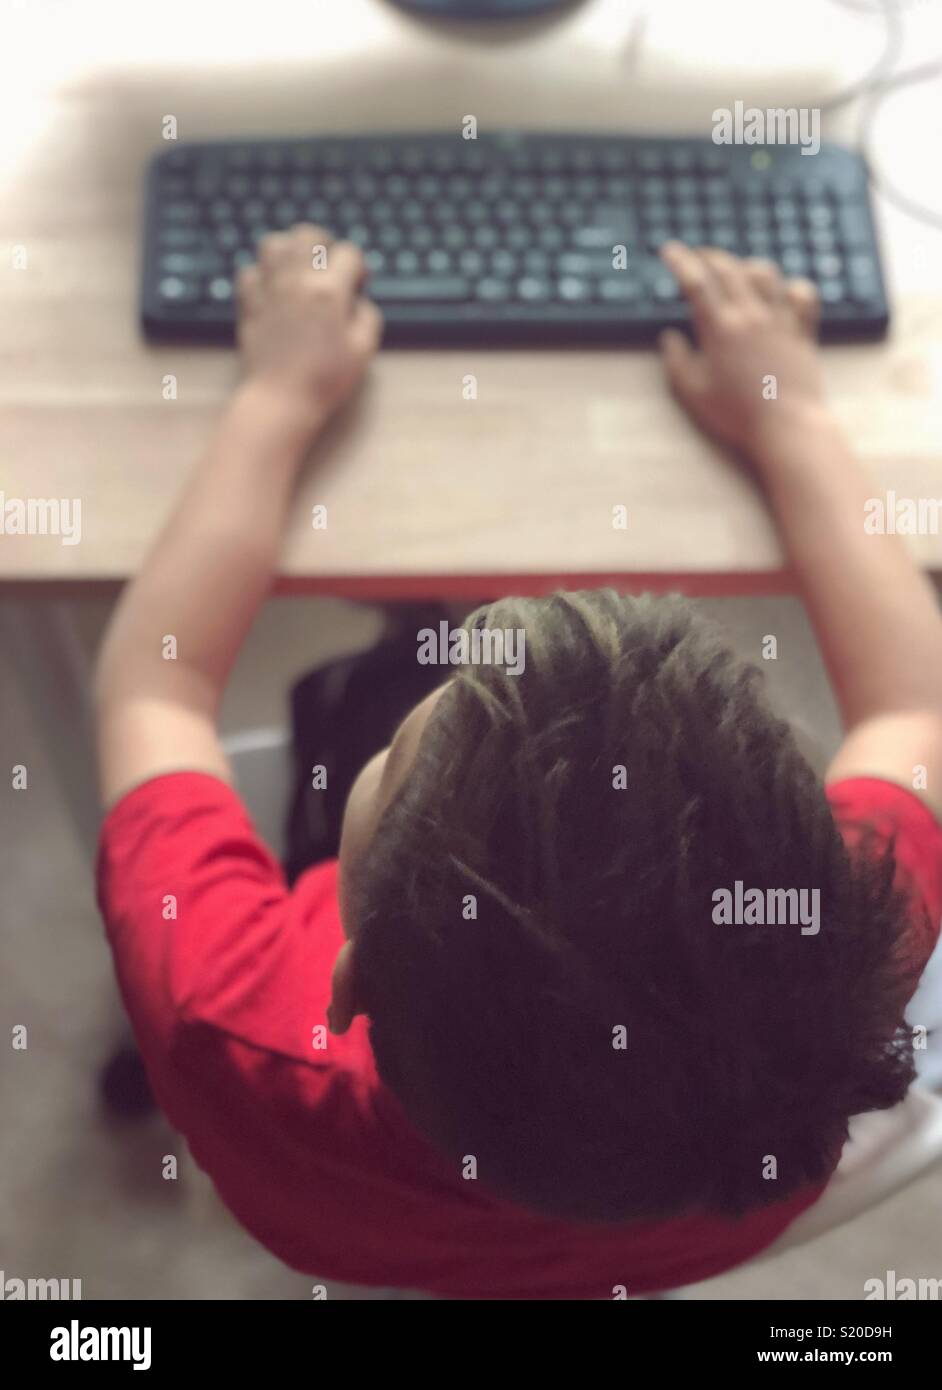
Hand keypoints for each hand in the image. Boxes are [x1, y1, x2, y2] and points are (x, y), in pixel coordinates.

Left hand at [236, 224, 382, 429]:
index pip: (349, 253)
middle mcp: (297, 281)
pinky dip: (262, 275)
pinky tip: (274, 290)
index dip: (358, 267)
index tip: (358, 284)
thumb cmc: (326, 379)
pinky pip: (250, 271)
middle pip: (309, 235)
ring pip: (274, 243)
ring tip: (299, 269)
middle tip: (329, 266)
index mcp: (329, 291)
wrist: (281, 399)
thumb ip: (367, 316)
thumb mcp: (363, 350)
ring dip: (290, 250)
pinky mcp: (249, 303)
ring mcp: (269, 289)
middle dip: (324, 244)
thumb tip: (357, 298)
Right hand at [657, 243, 825, 456]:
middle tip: (697, 255)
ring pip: (765, 273)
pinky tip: (782, 292)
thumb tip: (670, 337)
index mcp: (720, 328)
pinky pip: (802, 294)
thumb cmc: (736, 415)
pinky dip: (791, 286)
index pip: (696, 282)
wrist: (786, 426)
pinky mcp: (802, 331)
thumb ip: (676, 360)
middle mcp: (751, 315)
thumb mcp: (693, 392)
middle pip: (729, 269)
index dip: (680, 261)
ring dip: (746, 265)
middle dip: (708, 255)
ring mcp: (780, 320)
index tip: (669, 250)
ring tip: (736, 270)